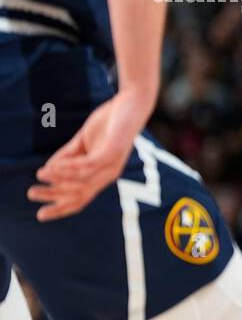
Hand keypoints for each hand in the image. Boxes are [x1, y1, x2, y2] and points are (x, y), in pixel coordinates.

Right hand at [27, 89, 154, 221]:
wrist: (131, 104)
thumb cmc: (109, 123)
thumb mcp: (84, 142)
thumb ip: (68, 156)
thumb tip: (47, 169)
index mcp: (102, 175)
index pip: (81, 198)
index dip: (61, 207)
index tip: (40, 215)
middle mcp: (109, 174)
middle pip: (79, 194)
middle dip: (54, 197)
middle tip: (32, 194)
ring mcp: (112, 164)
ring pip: (82, 181)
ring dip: (58, 179)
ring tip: (39, 175)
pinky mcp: (113, 152)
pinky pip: (88, 165)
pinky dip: (69, 167)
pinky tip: (53, 165)